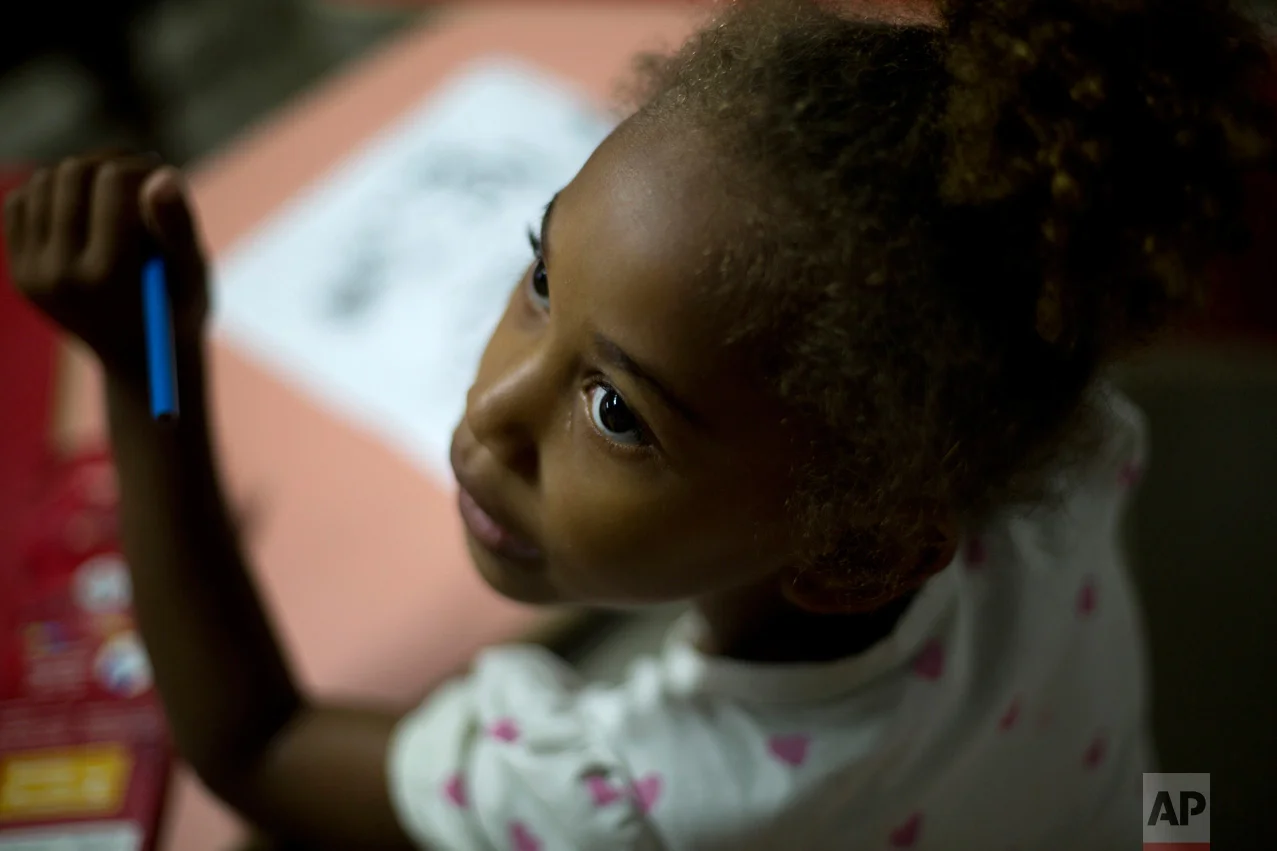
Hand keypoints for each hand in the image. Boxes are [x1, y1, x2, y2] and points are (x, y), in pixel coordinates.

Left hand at [3, 154, 209, 377]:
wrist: (140, 358)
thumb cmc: (179, 310)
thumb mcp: (193, 272)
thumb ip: (178, 225)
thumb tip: (161, 174)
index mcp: (108, 276)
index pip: (112, 182)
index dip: (142, 166)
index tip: (161, 173)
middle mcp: (60, 275)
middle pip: (73, 174)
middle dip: (111, 164)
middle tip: (139, 174)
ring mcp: (32, 274)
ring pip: (45, 181)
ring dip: (83, 176)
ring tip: (116, 195)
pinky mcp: (19, 270)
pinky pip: (22, 202)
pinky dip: (52, 194)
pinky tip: (84, 210)